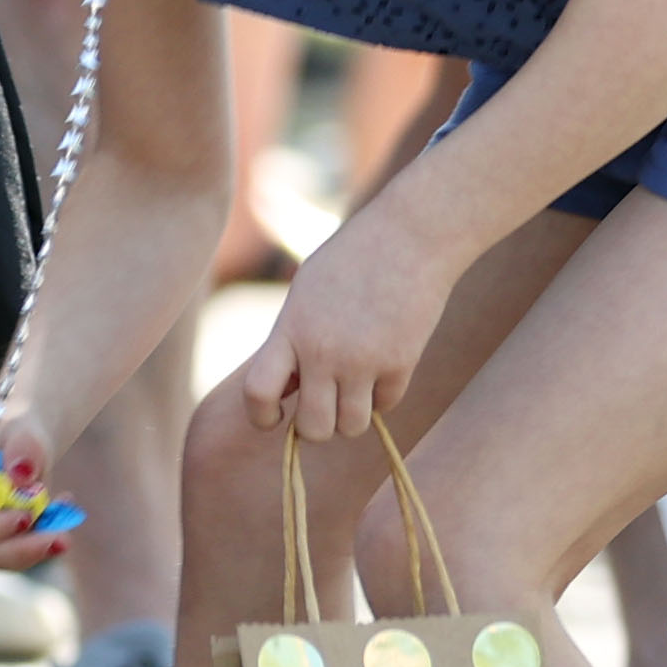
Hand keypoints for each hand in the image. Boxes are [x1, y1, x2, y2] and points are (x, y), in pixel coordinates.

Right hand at [0, 412, 76, 573]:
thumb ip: (22, 444)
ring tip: (65, 533)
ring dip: (31, 552)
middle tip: (61, 538)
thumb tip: (22, 473)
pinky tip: (59, 529)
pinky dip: (36, 549)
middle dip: (17, 547)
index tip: (27, 518)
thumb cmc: (14, 431)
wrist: (22, 445)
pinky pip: (8, 558)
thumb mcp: (21, 424)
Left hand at [232, 210, 455, 444]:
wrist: (408, 237)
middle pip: (313, 428)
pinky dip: (382, 395)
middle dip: (315, 426)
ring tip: (352, 391)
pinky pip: (386, 405)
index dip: (261, 416)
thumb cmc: (350, 261)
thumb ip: (291, 341)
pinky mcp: (401, 362)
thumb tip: (288, 393)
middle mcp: (323, 351)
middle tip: (322, 406)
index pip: (258, 392)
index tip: (274, 417)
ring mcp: (364, 360)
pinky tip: (381, 368)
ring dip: (350, 416)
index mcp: (290, 329)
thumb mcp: (306, 294)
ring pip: (352, 427)